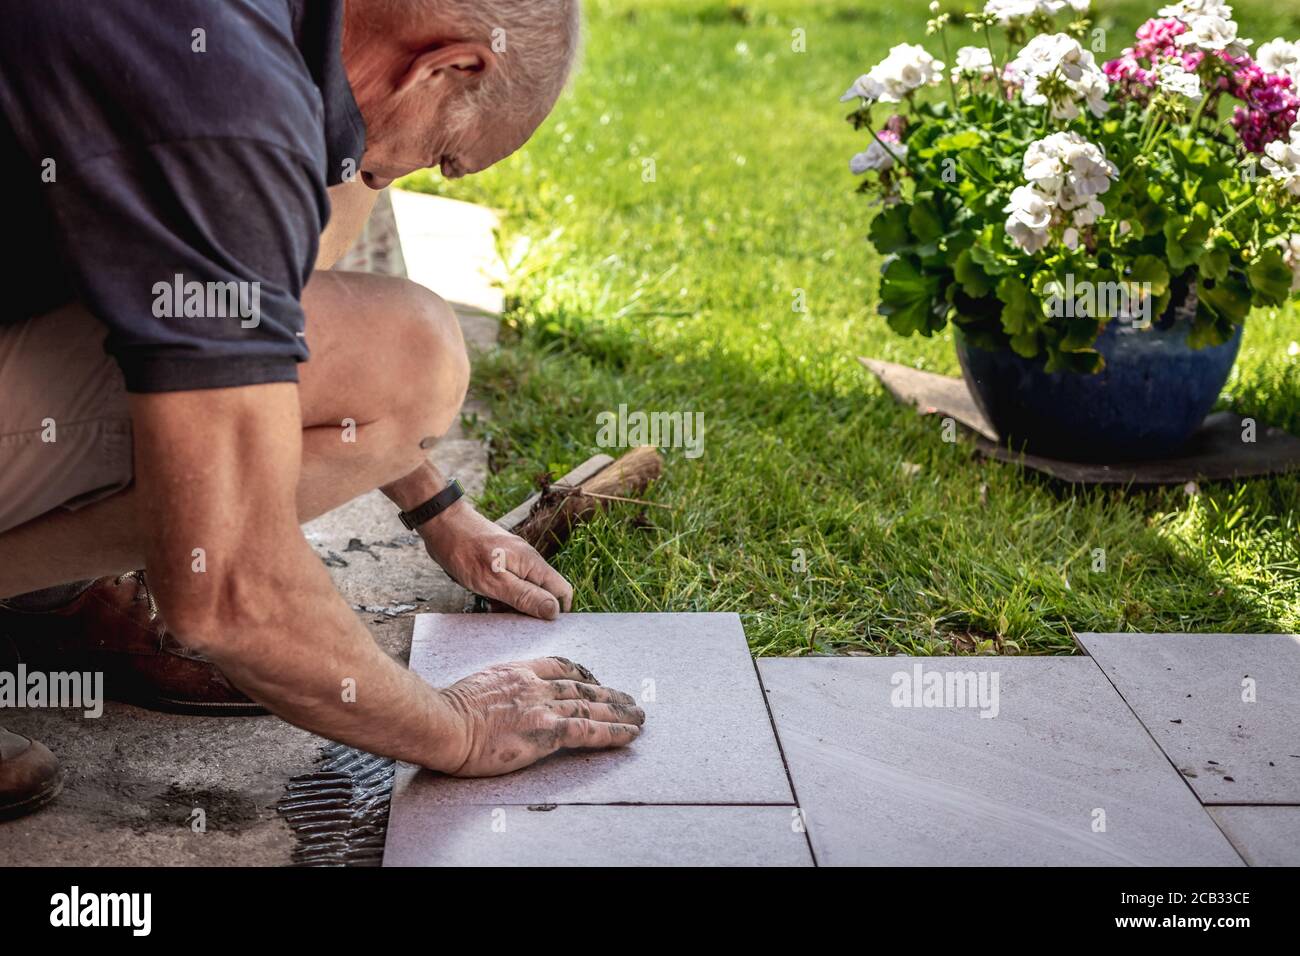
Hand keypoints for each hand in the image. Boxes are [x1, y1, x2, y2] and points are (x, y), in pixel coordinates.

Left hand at [421, 501, 573, 619]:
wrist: (442, 524)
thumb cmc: (465, 552)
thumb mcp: (495, 582)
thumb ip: (525, 596)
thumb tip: (554, 611)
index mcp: (532, 564)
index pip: (562, 590)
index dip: (556, 610)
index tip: (539, 625)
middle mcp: (528, 561)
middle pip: (544, 592)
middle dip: (531, 610)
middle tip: (508, 618)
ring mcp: (515, 560)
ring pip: (526, 589)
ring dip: (513, 604)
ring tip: (493, 607)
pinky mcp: (501, 561)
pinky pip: (511, 583)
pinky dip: (502, 595)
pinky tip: (487, 599)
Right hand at [434, 656, 643, 775]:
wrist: (443, 722)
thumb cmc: (445, 712)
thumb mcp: (475, 686)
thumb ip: (494, 690)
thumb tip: (496, 703)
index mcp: (516, 671)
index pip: (558, 666)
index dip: (582, 674)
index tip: (594, 679)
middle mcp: (534, 685)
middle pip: (581, 686)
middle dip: (608, 693)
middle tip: (629, 699)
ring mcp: (541, 706)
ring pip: (591, 706)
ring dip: (619, 712)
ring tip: (639, 716)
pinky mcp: (546, 731)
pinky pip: (588, 730)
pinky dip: (613, 732)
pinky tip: (629, 734)